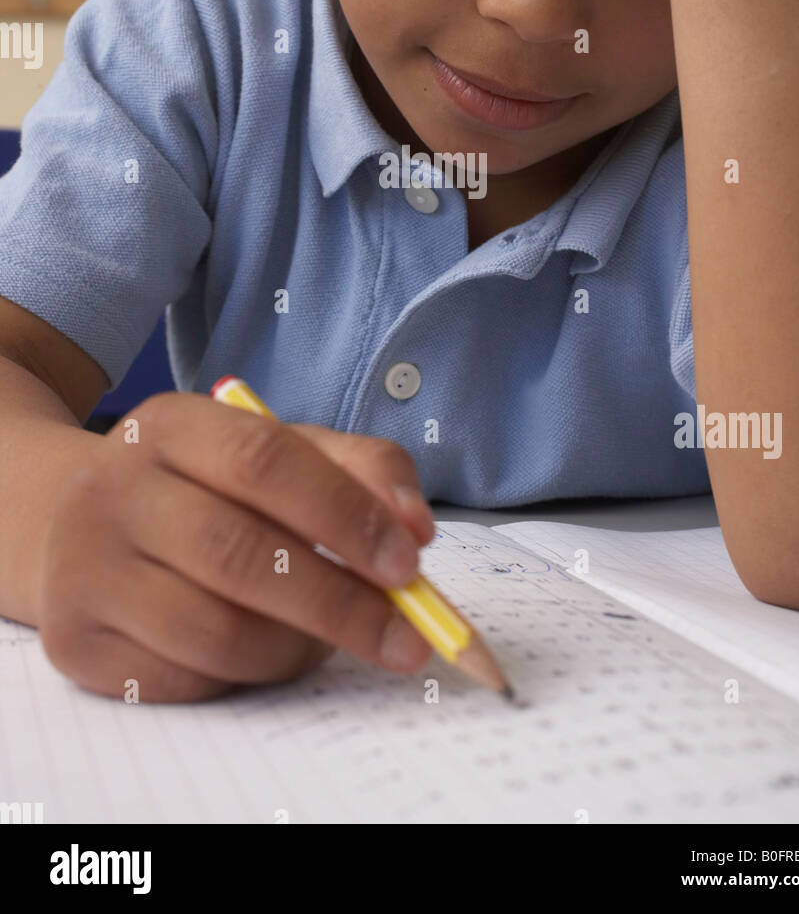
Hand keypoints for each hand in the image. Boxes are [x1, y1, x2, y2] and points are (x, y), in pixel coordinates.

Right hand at [37, 393, 435, 700]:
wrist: (87, 527)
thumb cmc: (212, 489)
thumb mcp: (285, 453)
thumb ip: (363, 473)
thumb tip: (416, 529)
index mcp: (170, 424)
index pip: (263, 460)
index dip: (345, 513)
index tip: (410, 564)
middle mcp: (111, 489)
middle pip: (239, 554)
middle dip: (340, 604)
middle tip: (406, 638)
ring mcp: (83, 568)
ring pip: (215, 632)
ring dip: (296, 650)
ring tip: (326, 641)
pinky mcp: (75, 642)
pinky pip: (185, 682)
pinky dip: (244, 680)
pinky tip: (263, 655)